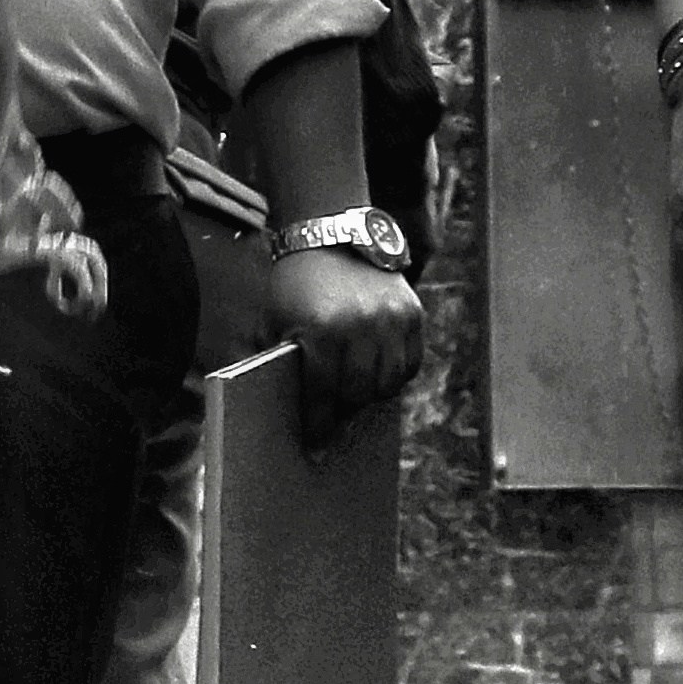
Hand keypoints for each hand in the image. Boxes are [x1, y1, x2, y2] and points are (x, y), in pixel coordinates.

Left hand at [265, 246, 423, 450]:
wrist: (332, 232)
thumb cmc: (295, 282)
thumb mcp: (275, 319)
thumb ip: (273, 359)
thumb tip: (269, 407)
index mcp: (321, 331)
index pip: (323, 395)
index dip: (319, 428)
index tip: (317, 451)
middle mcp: (361, 327)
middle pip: (359, 394)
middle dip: (345, 412)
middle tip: (337, 421)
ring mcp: (391, 319)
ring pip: (388, 383)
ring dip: (371, 395)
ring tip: (357, 396)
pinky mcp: (412, 312)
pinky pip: (410, 362)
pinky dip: (395, 374)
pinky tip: (378, 375)